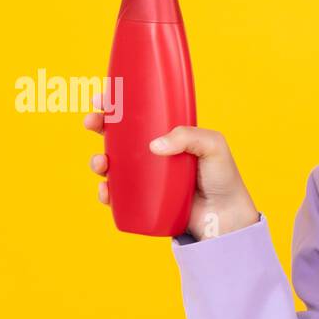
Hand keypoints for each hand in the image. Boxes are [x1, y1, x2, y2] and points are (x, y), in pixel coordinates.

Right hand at [84, 103, 260, 239]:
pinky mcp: (143, 201)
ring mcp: (147, 178)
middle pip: (118, 137)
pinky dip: (106, 192)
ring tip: (101, 163)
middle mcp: (154, 155)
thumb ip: (187, 137)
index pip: (139, 115)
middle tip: (92, 123)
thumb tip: (154, 146)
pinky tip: (106, 190)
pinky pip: (117, 196)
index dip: (118, 106)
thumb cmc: (224, 179)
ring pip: (112, 165)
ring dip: (98, 160)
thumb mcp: (212, 147)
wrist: (226, 218)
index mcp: (168, 136)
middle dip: (99, 126)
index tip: (103, 100)